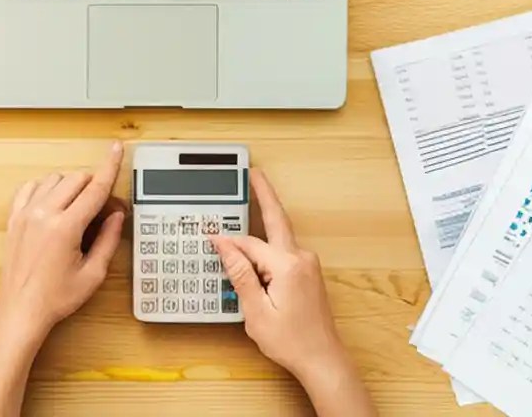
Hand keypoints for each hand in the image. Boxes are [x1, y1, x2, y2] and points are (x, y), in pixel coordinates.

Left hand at [0, 142, 126, 343]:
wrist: (21, 311)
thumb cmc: (55, 299)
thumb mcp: (93, 274)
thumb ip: (107, 240)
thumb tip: (116, 217)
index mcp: (65, 228)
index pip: (94, 187)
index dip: (110, 166)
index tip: (117, 150)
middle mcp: (43, 215)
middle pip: (76, 179)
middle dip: (94, 186)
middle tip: (102, 208)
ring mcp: (25, 215)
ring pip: (54, 179)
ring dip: (71, 186)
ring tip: (77, 210)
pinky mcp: (14, 220)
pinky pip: (30, 188)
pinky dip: (45, 189)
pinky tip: (52, 203)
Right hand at [210, 169, 346, 379]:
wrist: (323, 359)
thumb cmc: (292, 342)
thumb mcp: (256, 311)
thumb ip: (240, 275)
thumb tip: (225, 246)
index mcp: (288, 266)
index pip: (249, 244)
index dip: (227, 242)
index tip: (209, 238)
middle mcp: (301, 259)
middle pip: (277, 219)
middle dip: (265, 194)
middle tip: (254, 173)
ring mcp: (308, 264)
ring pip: (278, 238)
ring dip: (263, 224)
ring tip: (250, 201)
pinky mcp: (308, 272)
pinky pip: (283, 251)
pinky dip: (268, 246)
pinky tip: (255, 249)